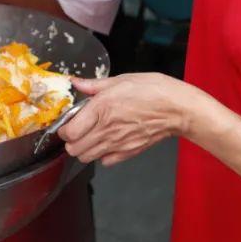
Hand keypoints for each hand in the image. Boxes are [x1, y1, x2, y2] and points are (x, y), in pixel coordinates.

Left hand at [58, 73, 192, 166]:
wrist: (177, 109)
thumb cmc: (152, 90)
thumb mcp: (121, 79)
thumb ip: (94, 85)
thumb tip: (76, 82)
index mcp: (101, 108)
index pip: (68, 132)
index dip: (63, 128)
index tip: (67, 122)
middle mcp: (106, 129)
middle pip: (74, 149)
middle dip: (71, 140)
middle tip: (77, 129)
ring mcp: (117, 144)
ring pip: (86, 158)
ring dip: (84, 149)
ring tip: (91, 136)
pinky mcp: (128, 152)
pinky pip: (105, 161)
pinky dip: (102, 155)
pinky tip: (107, 142)